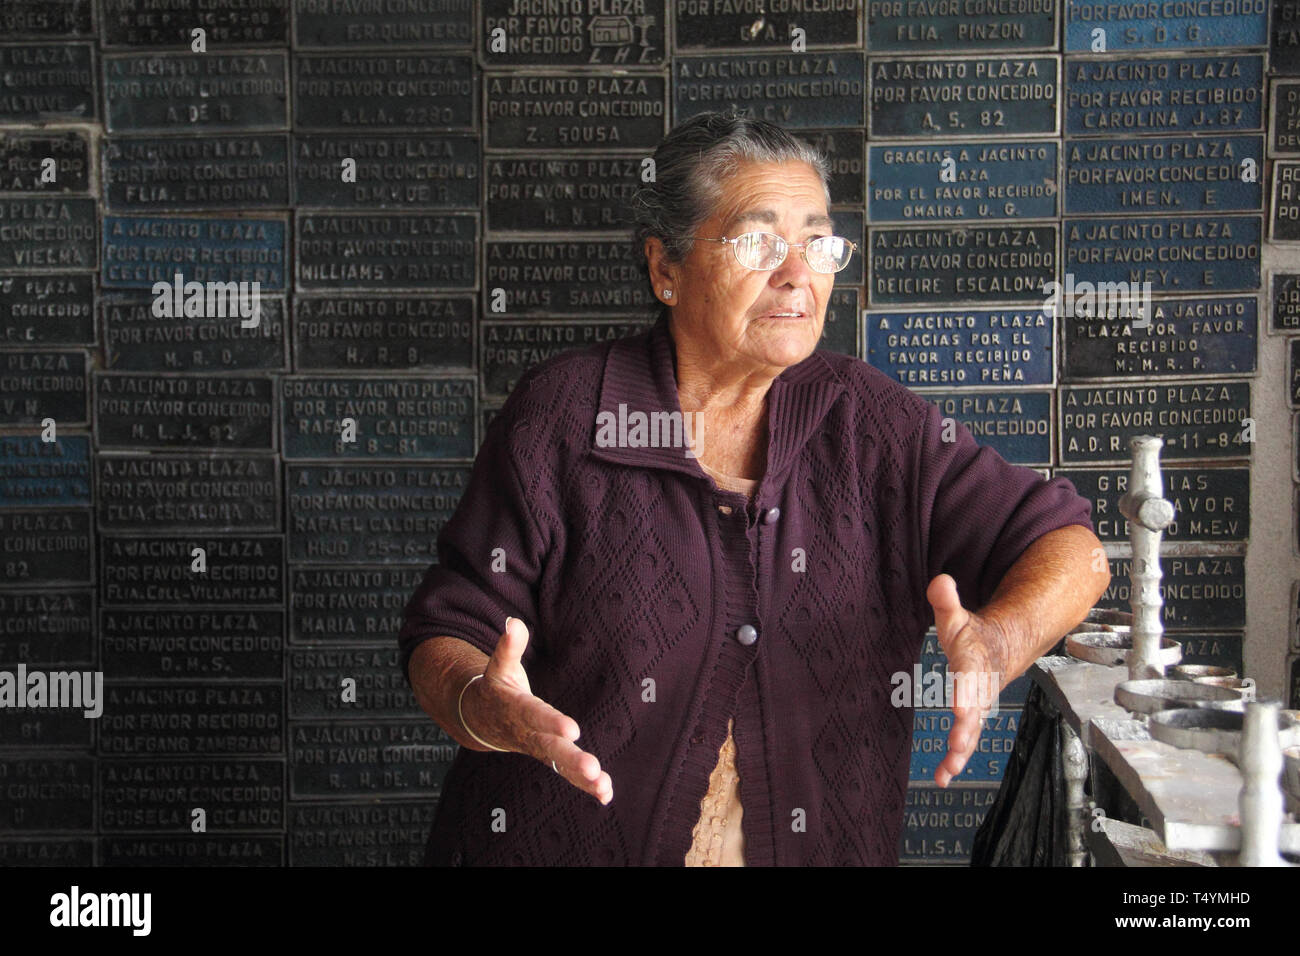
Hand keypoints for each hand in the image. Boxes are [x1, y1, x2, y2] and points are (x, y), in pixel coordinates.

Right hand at [460, 616, 612, 804]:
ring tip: (603, 785)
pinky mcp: (548, 757)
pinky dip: (585, 786)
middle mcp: (527, 733)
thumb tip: (513, 622)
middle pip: (550, 749)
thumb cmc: (497, 687)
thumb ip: (508, 647)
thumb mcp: (498, 666)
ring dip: (582, 778)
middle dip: (571, 760)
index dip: (551, 722)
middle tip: (593, 769)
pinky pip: (566, 774)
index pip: (534, 715)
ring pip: (560, 766)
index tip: (572, 730)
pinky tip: (606, 794)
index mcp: (516, 709)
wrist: (479, 718)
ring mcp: (538, 749)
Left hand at [926, 574, 1004, 787]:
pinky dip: (954, 761)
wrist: (1001, 649)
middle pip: (975, 711)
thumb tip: (939, 581)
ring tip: (947, 771)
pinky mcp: (971, 720)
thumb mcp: (958, 616)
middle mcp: (980, 690)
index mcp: (975, 663)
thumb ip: (947, 602)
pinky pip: (964, 743)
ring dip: (961, 752)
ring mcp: (977, 707)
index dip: (966, 692)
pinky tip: (941, 778)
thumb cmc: (973, 635)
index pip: (971, 677)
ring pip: (972, 733)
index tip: (960, 707)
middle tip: (957, 746)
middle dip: (967, 729)